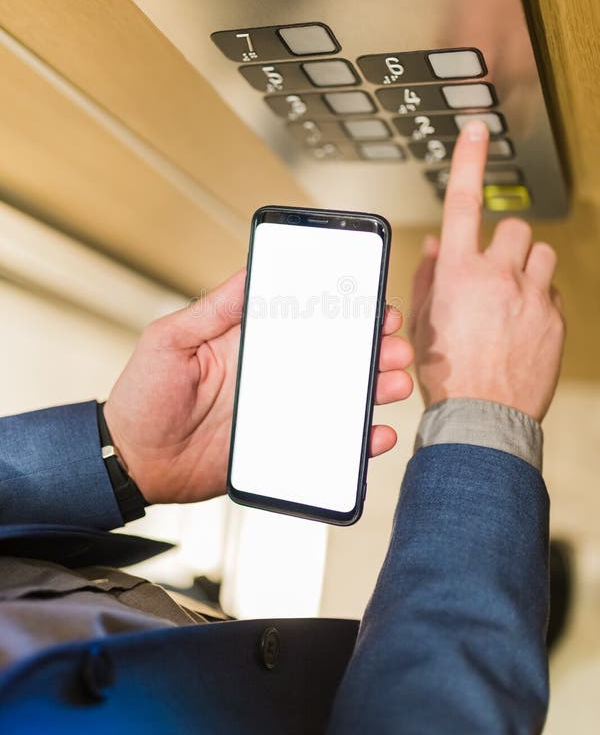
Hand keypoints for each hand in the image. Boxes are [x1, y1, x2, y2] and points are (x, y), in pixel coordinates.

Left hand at [105, 270, 413, 503]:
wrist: (133, 462)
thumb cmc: (143, 398)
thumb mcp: (170, 340)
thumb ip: (212, 309)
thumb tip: (249, 272)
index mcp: (250, 340)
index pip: (306, 317)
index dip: (342, 308)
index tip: (370, 300)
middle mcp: (273, 373)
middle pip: (335, 356)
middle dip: (372, 347)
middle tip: (392, 345)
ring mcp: (281, 411)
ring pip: (341, 397)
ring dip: (374, 388)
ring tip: (393, 383)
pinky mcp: (283, 448)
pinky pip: (329, 444)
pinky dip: (358, 442)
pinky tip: (375, 435)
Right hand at [409, 120, 564, 421]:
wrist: (482, 416)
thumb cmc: (446, 372)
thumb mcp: (424, 321)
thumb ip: (429, 276)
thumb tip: (437, 245)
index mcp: (457, 272)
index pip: (462, 201)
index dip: (468, 160)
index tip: (475, 130)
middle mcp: (496, 275)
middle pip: (513, 227)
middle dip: (505, 243)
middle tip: (495, 270)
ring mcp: (529, 294)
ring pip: (540, 252)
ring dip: (526, 265)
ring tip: (512, 295)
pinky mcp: (554, 315)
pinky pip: (552, 288)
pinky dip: (539, 296)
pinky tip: (523, 323)